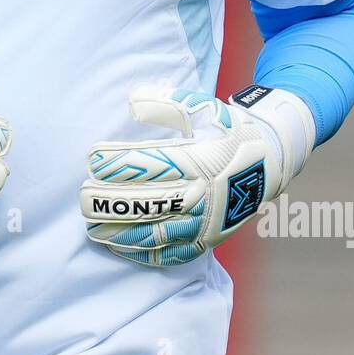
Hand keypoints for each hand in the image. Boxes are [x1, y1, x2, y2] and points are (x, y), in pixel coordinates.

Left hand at [80, 85, 312, 267]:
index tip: (92, 159)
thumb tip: (134, 100)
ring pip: (159, 232)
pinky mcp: (209, 239)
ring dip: (122, 232)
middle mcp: (206, 193)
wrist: (271, 162)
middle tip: (82, 198)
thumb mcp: (202, 108)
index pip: (154, 163)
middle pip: (151, 202)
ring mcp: (208, 221)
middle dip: (113, 202)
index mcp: (203, 158)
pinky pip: (174, 253)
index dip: (121, 163)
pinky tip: (119, 247)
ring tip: (92, 227)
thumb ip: (167, 104)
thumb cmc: (227, 130)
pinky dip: (144, 253)